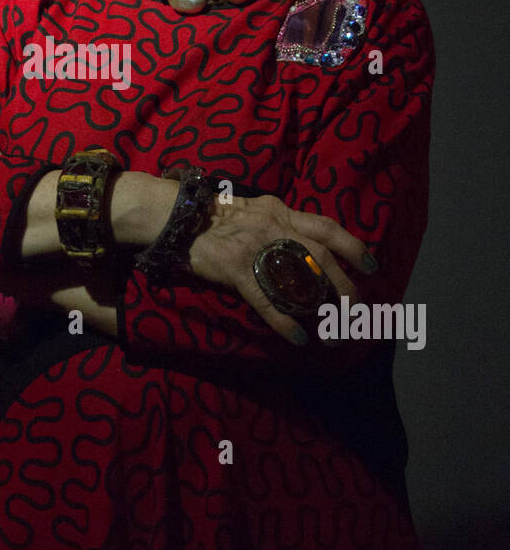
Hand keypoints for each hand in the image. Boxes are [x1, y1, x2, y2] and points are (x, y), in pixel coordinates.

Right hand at [185, 193, 372, 347]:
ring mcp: (256, 248)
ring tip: (334, 331)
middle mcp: (275, 227)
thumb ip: (280, 221)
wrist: (178, 216)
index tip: (371, 265)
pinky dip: (285, 322)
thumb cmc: (216, 214)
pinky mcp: (236, 268)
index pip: (326, 227)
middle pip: (322, 255)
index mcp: (281, 212)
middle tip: (356, 311)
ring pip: (301, 277)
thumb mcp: (256, 209)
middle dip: (346, 285)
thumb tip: (303, 236)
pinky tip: (299, 339)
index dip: (353, 246)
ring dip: (322, 306)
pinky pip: (266, 299)